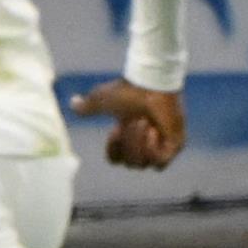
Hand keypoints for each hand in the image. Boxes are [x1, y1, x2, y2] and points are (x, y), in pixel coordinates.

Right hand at [68, 77, 185, 169]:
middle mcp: (145, 144)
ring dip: (140, 144)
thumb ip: (87, 106)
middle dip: (129, 144)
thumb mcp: (102, 100)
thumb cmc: (129, 90)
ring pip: (143, 164)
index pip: (116, 160)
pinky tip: (153, 131)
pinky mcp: (175, 145)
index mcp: (129, 137)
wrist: (151, 82)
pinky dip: (153, 149)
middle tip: (133, 122)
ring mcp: (162, 146)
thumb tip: (72, 103)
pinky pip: (160, 163)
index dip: (113, 149)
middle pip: (131, 164)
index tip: (115, 129)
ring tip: (144, 122)